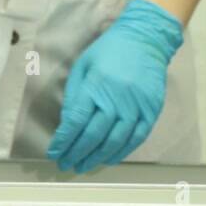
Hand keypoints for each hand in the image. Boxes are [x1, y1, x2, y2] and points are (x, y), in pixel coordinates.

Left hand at [47, 0, 183, 173]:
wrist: (146, 39)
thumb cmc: (109, 51)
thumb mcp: (83, 67)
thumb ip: (74, 96)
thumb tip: (67, 125)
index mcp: (96, 86)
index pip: (76, 121)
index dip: (63, 141)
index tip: (54, 153)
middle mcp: (116, 99)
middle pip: (93, 135)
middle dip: (76, 153)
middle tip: (65, 164)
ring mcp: (136, 107)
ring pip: (114, 141)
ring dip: (96, 158)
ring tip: (83, 166)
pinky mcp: (151, 111)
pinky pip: (136, 138)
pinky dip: (120, 152)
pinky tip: (108, 159)